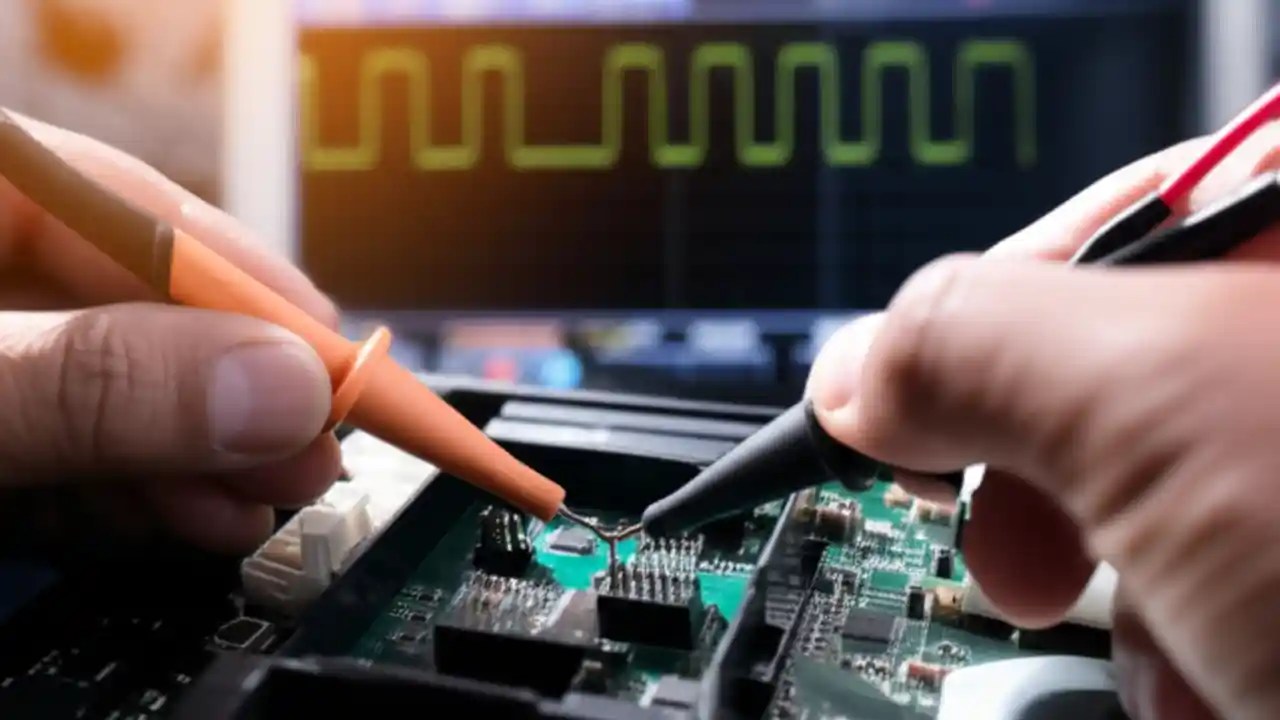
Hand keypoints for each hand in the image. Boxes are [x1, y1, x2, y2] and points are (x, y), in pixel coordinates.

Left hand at [0, 112, 338, 555]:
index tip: (332, 363)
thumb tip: (276, 388)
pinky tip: (182, 517)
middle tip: (311, 451)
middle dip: (233, 391)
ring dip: (197, 456)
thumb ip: (97, 383)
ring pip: (112, 386)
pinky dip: (127, 492)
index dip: (246, 285)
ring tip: (256, 501)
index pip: (130, 208)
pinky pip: (66, 447)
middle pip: (136, 306)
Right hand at [807, 123, 1279, 719]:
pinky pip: (1189, 595)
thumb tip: (853, 376)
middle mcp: (1278, 356)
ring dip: (1108, 597)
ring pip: (1133, 506)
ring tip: (1167, 653)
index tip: (892, 410)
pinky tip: (1212, 684)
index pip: (1100, 222)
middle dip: (1039, 483)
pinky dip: (1169, 659)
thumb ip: (968, 341)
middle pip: (1099, 379)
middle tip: (1024, 544)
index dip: (980, 318)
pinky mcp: (1277, 585)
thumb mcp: (1152, 402)